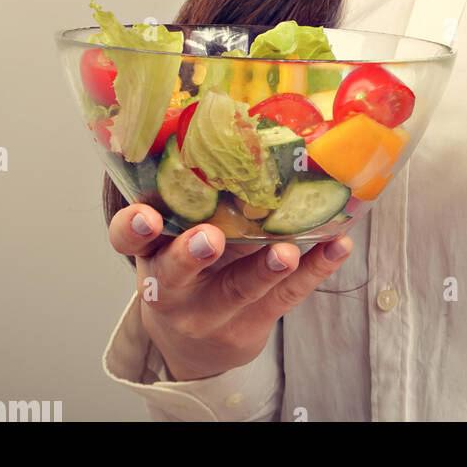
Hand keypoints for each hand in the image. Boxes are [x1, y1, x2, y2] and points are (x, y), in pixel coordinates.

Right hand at [108, 204, 354, 380]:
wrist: (195, 345)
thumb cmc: (188, 267)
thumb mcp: (174, 237)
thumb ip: (191, 195)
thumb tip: (234, 121)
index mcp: (151, 252)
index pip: (129, 239)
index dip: (134, 226)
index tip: (147, 215)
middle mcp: (174, 286)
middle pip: (176, 272)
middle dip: (193, 253)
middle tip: (212, 238)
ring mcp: (212, 311)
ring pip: (238, 290)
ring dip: (264, 269)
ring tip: (287, 252)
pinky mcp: (251, 323)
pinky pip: (285, 297)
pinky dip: (315, 270)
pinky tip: (338, 247)